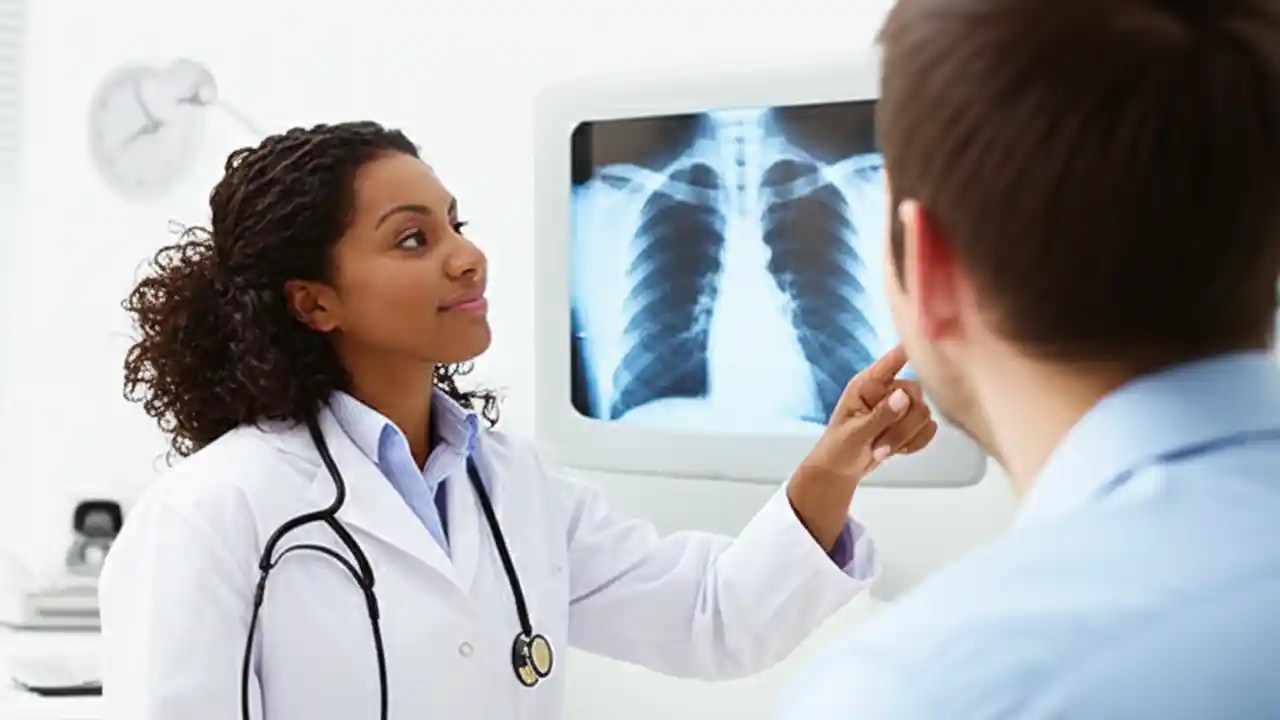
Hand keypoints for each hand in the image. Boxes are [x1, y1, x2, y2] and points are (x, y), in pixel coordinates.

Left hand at [786, 346, 938, 550]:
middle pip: (916, 395)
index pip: (892, 361)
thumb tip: (903, 395)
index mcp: (867, 384)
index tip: (927, 342)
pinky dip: (915, 443)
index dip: (910, 350)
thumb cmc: (838, 448)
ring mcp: (900, 406)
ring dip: (905, 438)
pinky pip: (929, 429)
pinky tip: (896, 451)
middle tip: (880, 445)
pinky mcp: (911, 423)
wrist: (840, 471)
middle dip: (902, 425)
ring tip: (881, 451)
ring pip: (924, 415)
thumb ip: (881, 415)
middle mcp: (887, 390)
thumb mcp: (855, 433)